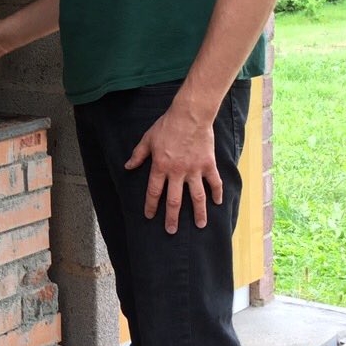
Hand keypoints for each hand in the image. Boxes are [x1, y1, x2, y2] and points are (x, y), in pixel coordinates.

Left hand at [125, 102, 222, 232]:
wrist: (190, 114)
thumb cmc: (167, 125)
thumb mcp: (148, 139)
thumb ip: (138, 155)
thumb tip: (128, 167)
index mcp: (161, 166)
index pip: (154, 192)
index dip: (151, 206)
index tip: (150, 216)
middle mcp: (177, 171)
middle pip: (174, 200)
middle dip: (172, 218)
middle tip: (171, 231)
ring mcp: (194, 169)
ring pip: (197, 196)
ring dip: (198, 212)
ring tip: (200, 225)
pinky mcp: (208, 164)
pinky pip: (214, 182)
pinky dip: (217, 193)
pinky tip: (218, 203)